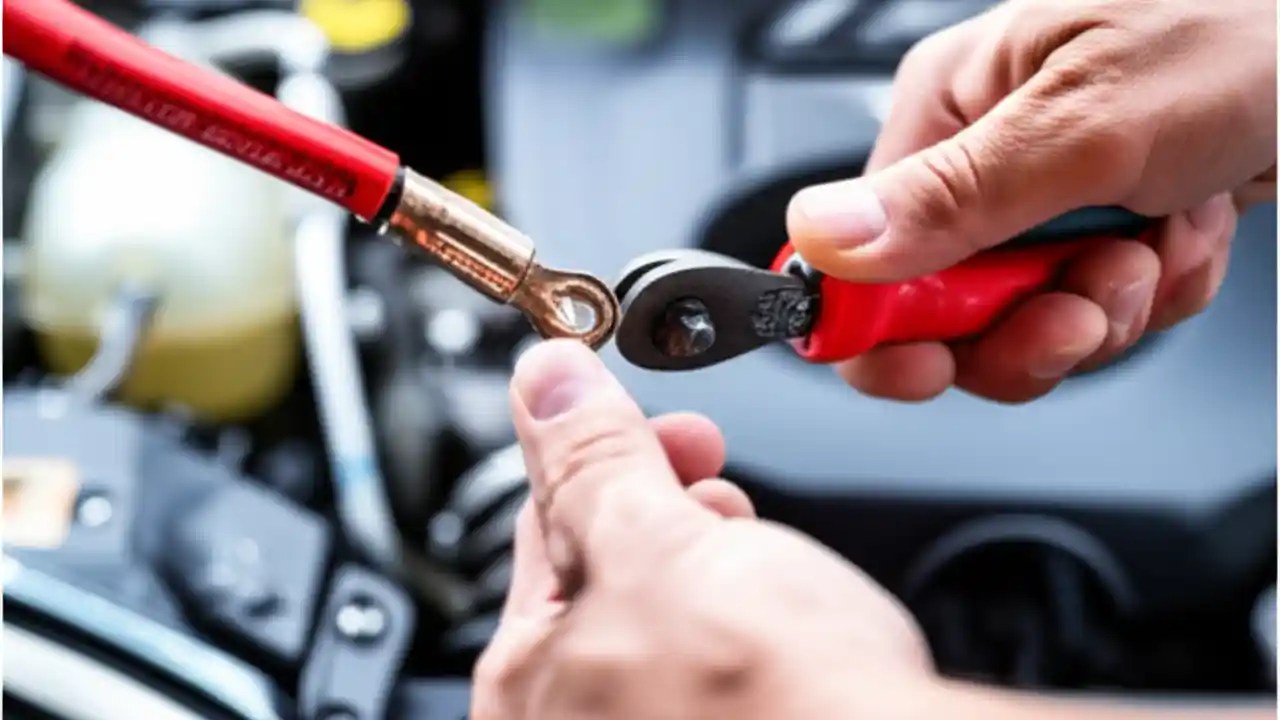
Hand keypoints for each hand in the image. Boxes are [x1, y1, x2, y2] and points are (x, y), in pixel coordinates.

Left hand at [472, 340, 935, 718]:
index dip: (601, 453)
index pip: (540, 529)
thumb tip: (545, 383)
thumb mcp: (653, 542)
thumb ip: (588, 459)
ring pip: (672, 610)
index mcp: (528, 683)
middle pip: (608, 570)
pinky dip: (749, 613)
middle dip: (662, 502)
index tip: (658, 422)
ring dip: (713, 552)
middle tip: (710, 469)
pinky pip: (723, 653)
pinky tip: (786, 604)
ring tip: (755, 541)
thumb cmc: (770, 703)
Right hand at [786, 0, 1275, 402]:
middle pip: (949, 307)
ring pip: (1034, 317)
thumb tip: (823, 242)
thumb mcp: (1088, 122)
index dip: (880, 324)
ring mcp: (1052, 194)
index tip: (926, 364)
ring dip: (1113, 302)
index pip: (860, 250)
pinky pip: (1106, 305)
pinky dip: (1161, 286)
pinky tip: (1191, 227)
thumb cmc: (1247, 19)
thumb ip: (953, 197)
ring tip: (1161, 237)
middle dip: (1029, 320)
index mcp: (950, 108)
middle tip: (1084, 298)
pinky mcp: (1114, 219)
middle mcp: (987, 155)